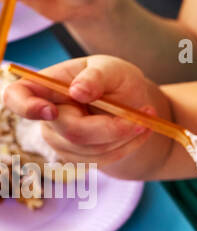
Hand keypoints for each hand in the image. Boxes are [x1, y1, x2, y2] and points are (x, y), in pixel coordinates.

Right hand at [1, 55, 172, 170]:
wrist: (132, 105)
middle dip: (112, 127)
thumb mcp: (113, 69)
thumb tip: (77, 91)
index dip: (26, 107)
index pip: (17, 97)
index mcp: (47, 86)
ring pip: (93, 150)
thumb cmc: (116, 80)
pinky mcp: (78, 158)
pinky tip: (139, 131)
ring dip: (125, 137)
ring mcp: (61, 141)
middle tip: (142, 116)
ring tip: (145, 118)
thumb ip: (96, 77)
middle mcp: (47, 117)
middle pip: (73, 132)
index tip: (51, 111)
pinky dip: (127, 147)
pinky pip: (103, 160)